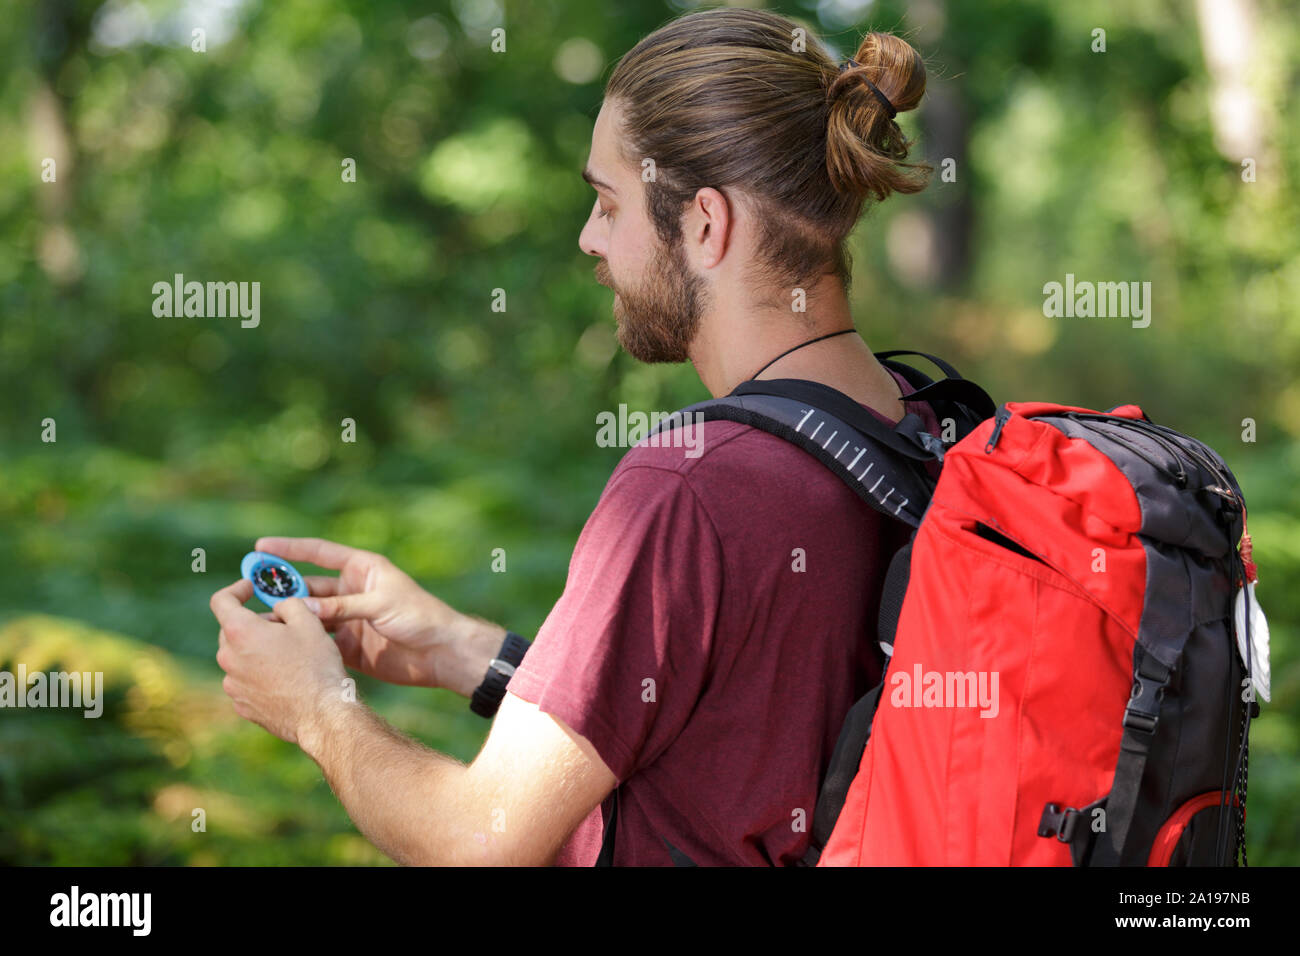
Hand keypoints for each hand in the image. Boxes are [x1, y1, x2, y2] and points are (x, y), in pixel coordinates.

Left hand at [211, 579, 347, 746]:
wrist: (322, 714)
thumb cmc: (316, 665)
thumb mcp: (309, 622)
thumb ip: (288, 605)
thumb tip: (279, 608)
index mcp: (240, 632)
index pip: (221, 601)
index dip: (236, 589)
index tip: (250, 587)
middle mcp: (228, 658)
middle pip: (231, 630)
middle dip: (253, 623)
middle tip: (283, 625)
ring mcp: (232, 685)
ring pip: (239, 657)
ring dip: (257, 651)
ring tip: (289, 656)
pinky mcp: (241, 705)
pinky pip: (246, 681)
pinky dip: (260, 674)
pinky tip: (286, 679)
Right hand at [253, 537, 503, 694]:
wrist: (442, 653)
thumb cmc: (420, 617)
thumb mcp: (381, 605)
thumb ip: (343, 606)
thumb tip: (301, 609)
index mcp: (362, 570)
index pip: (319, 553)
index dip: (290, 549)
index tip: (260, 546)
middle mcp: (351, 592)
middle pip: (308, 587)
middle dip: (280, 587)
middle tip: (248, 589)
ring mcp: (348, 619)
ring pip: (308, 616)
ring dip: (286, 617)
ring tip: (255, 619)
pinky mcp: (348, 646)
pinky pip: (317, 641)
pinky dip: (300, 642)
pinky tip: (278, 644)